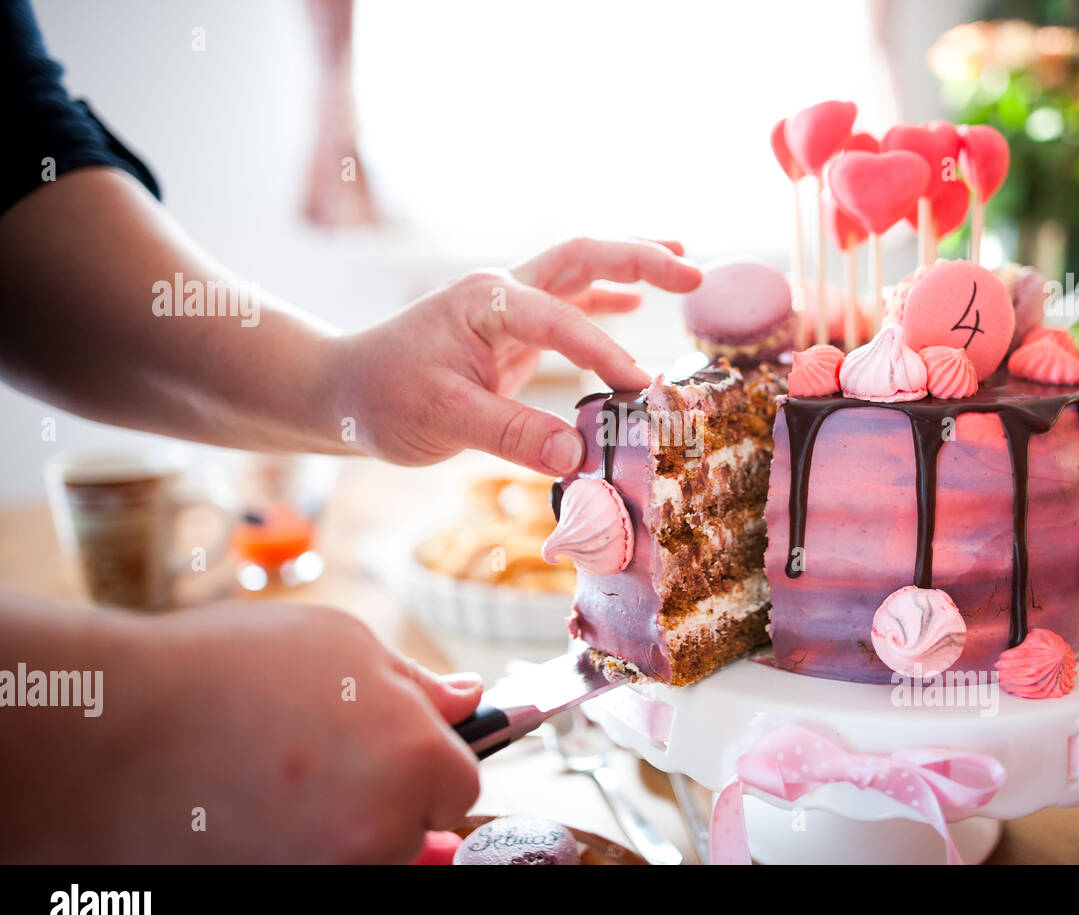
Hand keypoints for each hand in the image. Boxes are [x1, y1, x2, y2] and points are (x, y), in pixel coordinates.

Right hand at [2, 599, 481, 862]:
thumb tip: (469, 702)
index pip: (462, 785)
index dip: (430, 757)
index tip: (393, 739)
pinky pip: (312, 866)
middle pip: (415, 828)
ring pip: (363, 853)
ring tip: (278, 773)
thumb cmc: (232, 669)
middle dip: (386, 792)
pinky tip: (253, 802)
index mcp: (414, 761)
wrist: (114, 730)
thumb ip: (418, 685)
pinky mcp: (276, 892)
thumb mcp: (344, 646)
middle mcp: (380, 831)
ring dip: (337, 822)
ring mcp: (326, 874)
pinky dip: (294, 843)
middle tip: (321, 749)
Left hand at [330, 237, 701, 473]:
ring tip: (685, 268)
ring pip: (581, 271)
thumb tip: (576, 454)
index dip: (602, 351)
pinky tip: (637, 308)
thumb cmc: (382, 399)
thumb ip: (509, 433)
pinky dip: (606, 302)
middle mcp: (502, 292)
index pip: (558, 318)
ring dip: (632, 266)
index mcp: (484, 301)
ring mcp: (509, 309)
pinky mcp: (513, 333)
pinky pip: (570, 306)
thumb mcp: (441, 419)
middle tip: (692, 270)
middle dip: (639, 258)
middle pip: (582, 255)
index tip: (640, 387)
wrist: (345, 392)